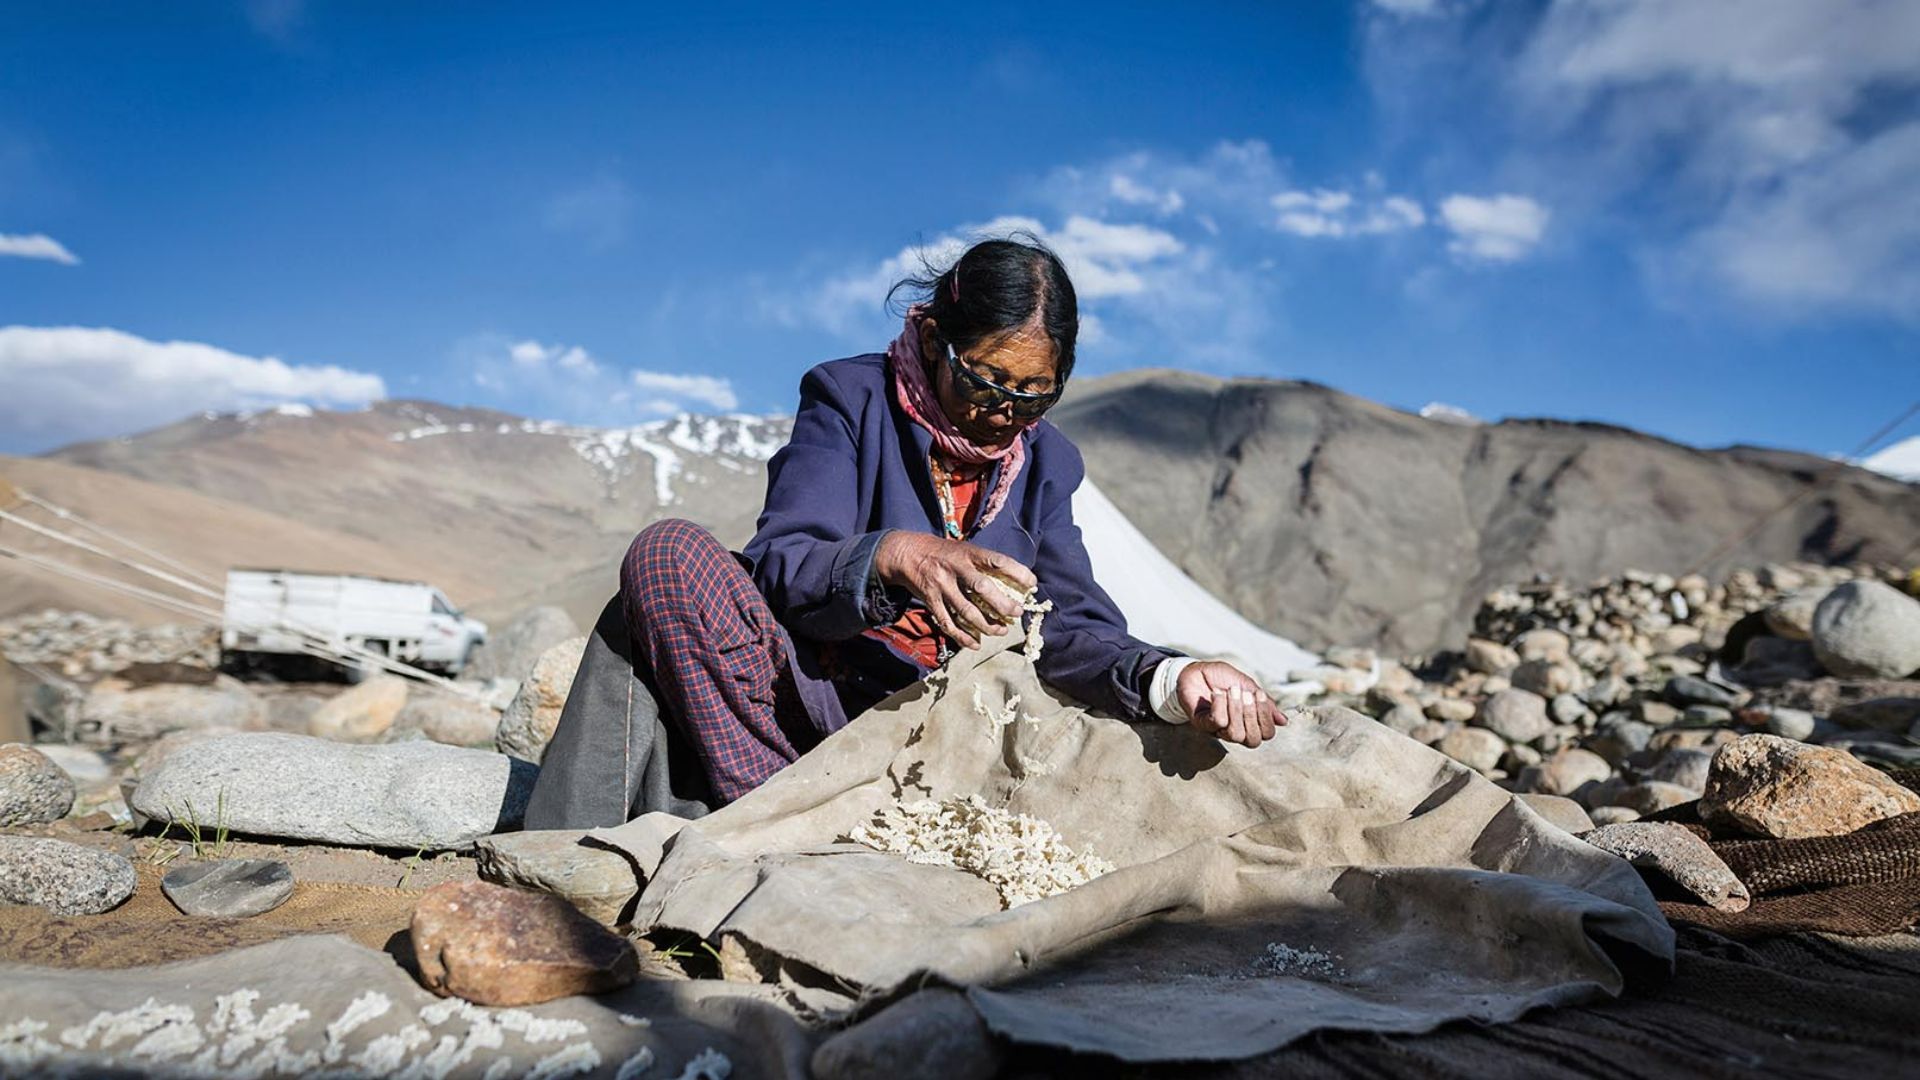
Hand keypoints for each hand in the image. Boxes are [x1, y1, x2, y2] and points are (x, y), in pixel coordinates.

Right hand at [874, 532, 1037, 649]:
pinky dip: (962, 637)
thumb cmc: (944, 553)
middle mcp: (955, 568)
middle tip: (1016, 613)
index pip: (997, 561)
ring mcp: (941, 585)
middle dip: (1003, 605)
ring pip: (966, 611)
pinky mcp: (930, 600)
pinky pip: (948, 623)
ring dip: (986, 625)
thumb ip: (984, 563)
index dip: (1017, 572)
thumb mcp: (964, 549)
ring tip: (1001, 631)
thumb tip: (1015, 582)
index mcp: (968, 553)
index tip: (1032, 583)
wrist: (906, 552)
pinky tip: (975, 644)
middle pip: (982, 589)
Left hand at [1177, 661, 1285, 747]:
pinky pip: (1217, 722)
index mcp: (1249, 722)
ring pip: (1235, 734)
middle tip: (1245, 694)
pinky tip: (1216, 692)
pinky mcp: (1202, 724)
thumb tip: (1283, 721)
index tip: (1259, 694)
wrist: (1197, 670)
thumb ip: (1265, 703)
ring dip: (1236, 709)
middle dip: (1251, 715)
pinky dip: (1220, 705)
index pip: (1266, 734)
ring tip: (1230, 691)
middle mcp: (1235, 730)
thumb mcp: (1248, 686)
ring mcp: (1218, 730)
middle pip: (1253, 741)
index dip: (1266, 717)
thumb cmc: (1222, 679)